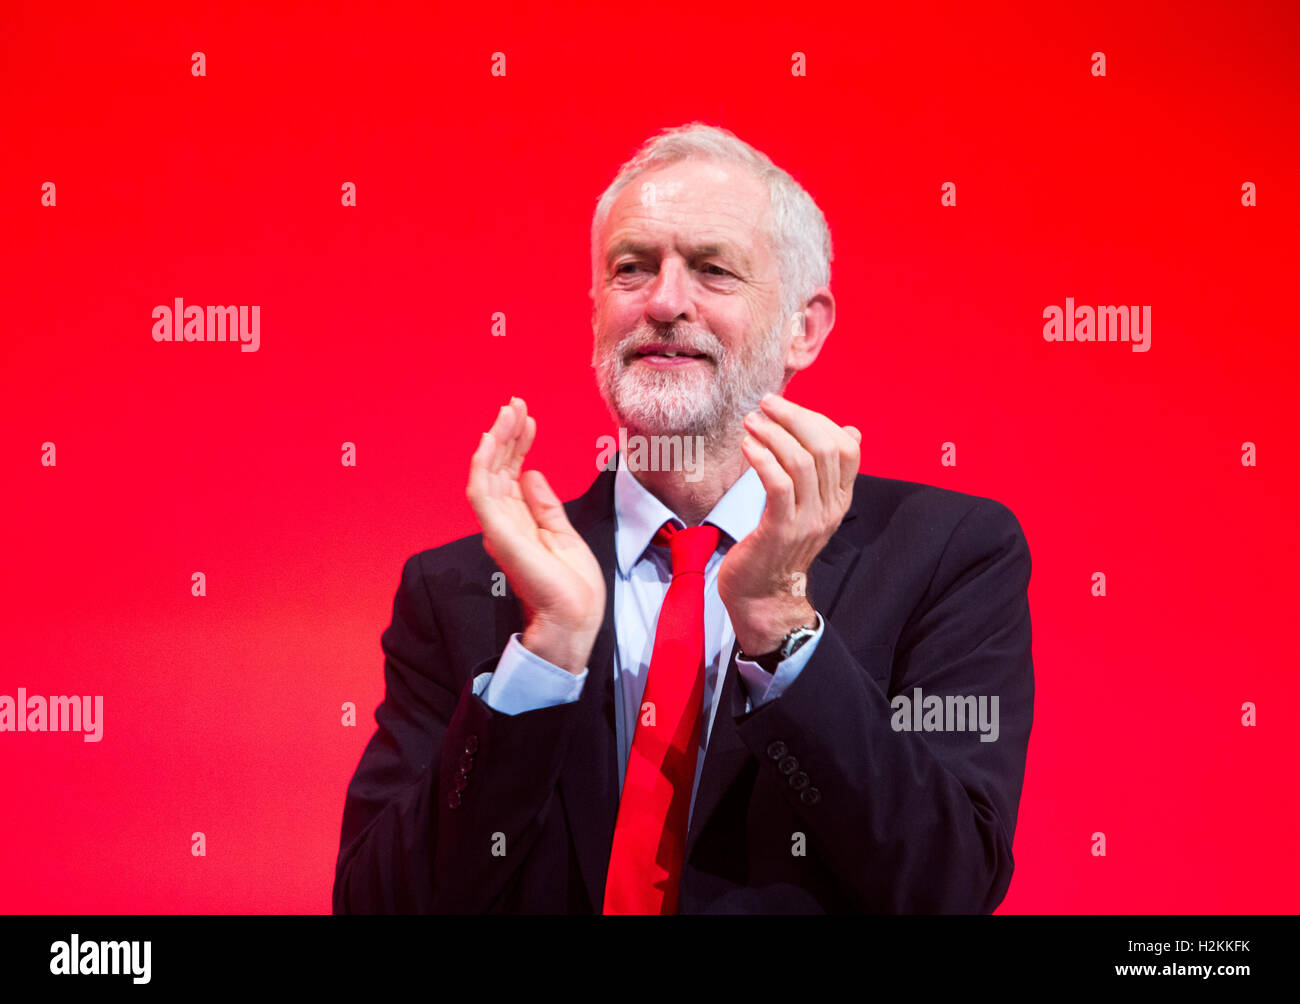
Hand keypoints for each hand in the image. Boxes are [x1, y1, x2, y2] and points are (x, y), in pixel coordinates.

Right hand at [466, 397, 604, 673]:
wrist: (574, 618)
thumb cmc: (572, 586)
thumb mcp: (563, 535)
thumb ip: (544, 505)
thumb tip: (531, 473)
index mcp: (520, 523)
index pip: (512, 475)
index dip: (517, 445)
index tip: (527, 418)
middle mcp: (504, 523)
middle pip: (498, 469)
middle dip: (505, 434)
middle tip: (514, 404)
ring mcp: (498, 528)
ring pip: (486, 474)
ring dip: (494, 441)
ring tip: (507, 412)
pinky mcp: (497, 534)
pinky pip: (481, 492)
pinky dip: (483, 463)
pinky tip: (491, 439)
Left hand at [719, 394, 860, 655]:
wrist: (764, 598)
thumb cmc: (777, 547)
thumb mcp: (808, 506)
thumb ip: (824, 472)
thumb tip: (851, 430)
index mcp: (839, 499)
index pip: (846, 448)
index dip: (818, 420)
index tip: (786, 407)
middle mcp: (829, 508)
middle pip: (825, 448)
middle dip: (794, 417)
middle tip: (765, 403)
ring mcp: (807, 521)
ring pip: (802, 462)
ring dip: (774, 434)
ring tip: (750, 422)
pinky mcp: (780, 531)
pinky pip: (778, 485)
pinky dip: (763, 459)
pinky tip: (747, 447)